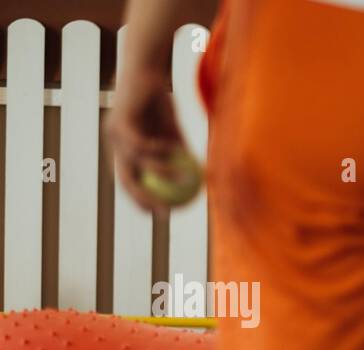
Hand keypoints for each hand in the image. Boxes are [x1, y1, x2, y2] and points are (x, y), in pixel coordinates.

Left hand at [107, 65, 185, 212]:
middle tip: (165, 210)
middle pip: (125, 180)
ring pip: (139, 163)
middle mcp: (115, 145)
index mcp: (124, 151)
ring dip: (164, 173)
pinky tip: (175, 150)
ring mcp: (115, 134)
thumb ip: (180, 155)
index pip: (130, 183)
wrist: (145, 71)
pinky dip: (160, 150)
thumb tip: (198, 179)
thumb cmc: (159, 101)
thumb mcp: (174, 132)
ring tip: (186, 178)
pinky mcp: (120, 121)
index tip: (164, 214)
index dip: (143, 202)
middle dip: (143, 199)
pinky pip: (142, 144)